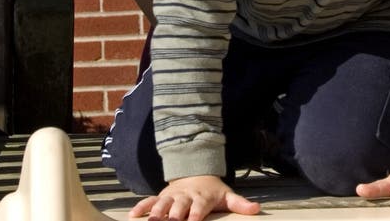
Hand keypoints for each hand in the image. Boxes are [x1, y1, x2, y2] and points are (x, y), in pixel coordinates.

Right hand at [129, 174, 260, 220]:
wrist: (196, 173)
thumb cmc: (212, 191)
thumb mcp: (227, 195)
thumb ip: (240, 204)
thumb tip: (257, 209)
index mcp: (202, 198)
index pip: (199, 208)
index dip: (195, 215)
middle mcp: (185, 197)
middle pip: (179, 207)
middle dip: (173, 215)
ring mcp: (172, 197)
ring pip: (162, 204)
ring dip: (156, 212)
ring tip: (151, 220)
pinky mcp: (161, 196)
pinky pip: (149, 201)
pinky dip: (141, 207)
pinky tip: (132, 215)